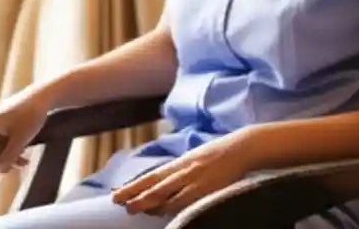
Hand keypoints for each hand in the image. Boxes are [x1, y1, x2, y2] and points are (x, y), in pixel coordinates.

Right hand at [0, 86, 52, 179]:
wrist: (43, 96)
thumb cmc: (32, 115)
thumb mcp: (21, 139)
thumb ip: (8, 157)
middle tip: (11, 170)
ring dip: (6, 156)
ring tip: (22, 164)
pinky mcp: (3, 122)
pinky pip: (1, 140)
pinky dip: (10, 149)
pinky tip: (23, 157)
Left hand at [110, 131, 253, 216]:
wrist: (242, 147)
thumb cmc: (220, 154)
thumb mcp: (196, 159)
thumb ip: (181, 171)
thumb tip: (166, 182)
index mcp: (179, 163)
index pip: (151, 175)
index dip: (133, 185)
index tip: (117, 192)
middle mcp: (182, 170)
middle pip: (153, 183)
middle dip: (134, 193)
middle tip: (116, 201)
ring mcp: (193, 179)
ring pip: (165, 193)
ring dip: (147, 201)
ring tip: (132, 208)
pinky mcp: (205, 187)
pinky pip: (185, 199)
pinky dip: (172, 206)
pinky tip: (161, 211)